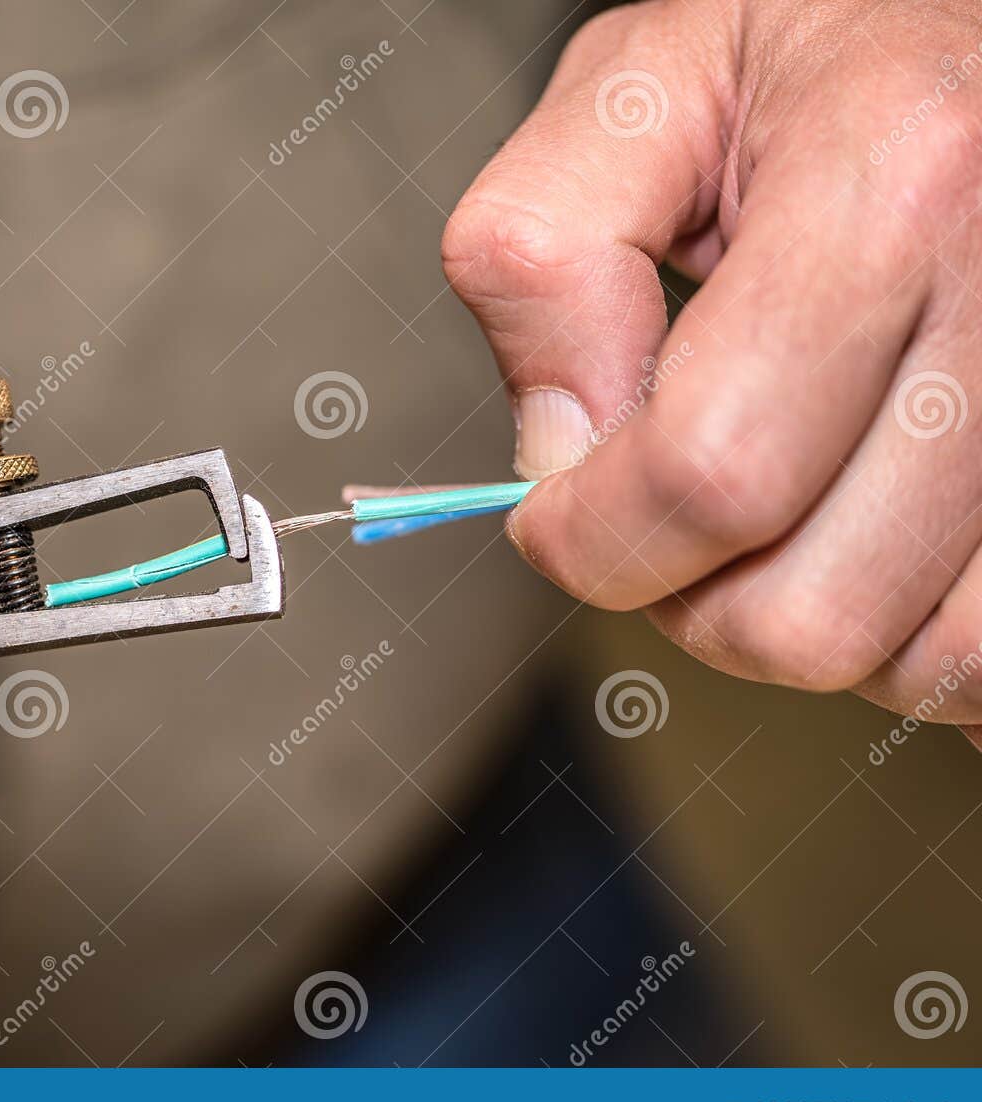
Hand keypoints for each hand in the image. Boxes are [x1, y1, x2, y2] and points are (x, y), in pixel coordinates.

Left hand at [442, 0, 981, 728]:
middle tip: (660, 520)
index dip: (594, 539)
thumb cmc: (829, 50)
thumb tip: (556, 450)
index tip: (558, 517)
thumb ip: (543, 259)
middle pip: (810, 610)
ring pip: (918, 659)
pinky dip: (904, 629)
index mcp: (892, 177)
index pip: (710, 473)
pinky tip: (858, 533)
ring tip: (768, 517)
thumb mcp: (639, 92)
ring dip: (803, 621)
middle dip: (688, 599)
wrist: (975, 33)